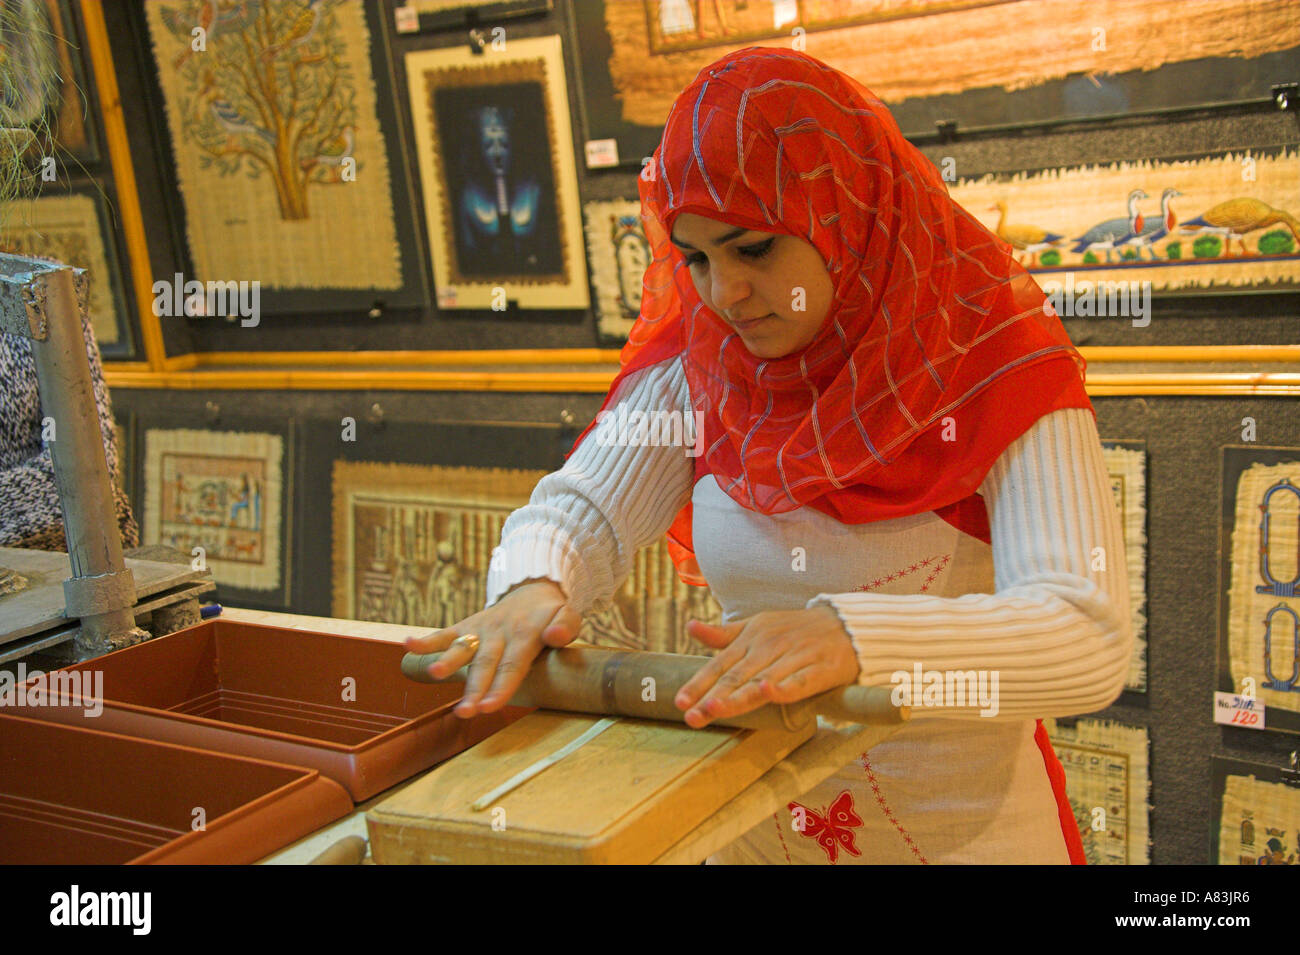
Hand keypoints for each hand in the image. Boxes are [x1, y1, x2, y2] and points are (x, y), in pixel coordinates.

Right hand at [404, 579, 581, 717]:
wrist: (531, 590)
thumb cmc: (551, 614)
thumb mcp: (569, 614)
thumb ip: (566, 625)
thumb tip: (555, 637)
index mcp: (526, 634)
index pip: (512, 666)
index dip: (501, 688)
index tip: (489, 707)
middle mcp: (500, 632)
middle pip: (486, 664)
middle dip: (474, 688)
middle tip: (465, 712)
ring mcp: (481, 629)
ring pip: (463, 648)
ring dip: (448, 662)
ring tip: (434, 674)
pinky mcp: (466, 626)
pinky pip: (445, 633)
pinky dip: (426, 641)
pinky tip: (407, 646)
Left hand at [674, 605, 859, 727]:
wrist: (847, 626)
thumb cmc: (796, 630)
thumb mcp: (758, 626)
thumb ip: (725, 635)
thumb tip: (691, 627)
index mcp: (752, 637)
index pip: (721, 664)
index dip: (700, 683)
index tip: (680, 701)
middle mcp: (770, 646)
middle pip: (737, 676)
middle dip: (713, 697)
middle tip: (692, 716)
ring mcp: (796, 656)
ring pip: (763, 680)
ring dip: (740, 695)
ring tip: (717, 709)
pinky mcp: (821, 669)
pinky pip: (801, 681)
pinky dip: (786, 688)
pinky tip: (770, 694)